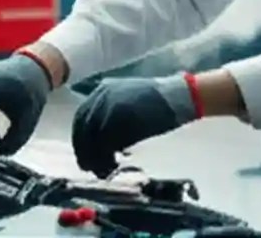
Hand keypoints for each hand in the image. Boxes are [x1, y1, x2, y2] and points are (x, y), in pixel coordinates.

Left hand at [70, 75, 197, 177]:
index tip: (86, 154)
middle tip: (90, 167)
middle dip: (84, 152)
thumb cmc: (158, 101)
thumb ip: (110, 115)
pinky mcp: (119, 121)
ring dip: (95, 158)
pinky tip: (113, 165)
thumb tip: (99, 141)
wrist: (178, 96)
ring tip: (104, 170)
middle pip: (82, 130)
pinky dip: (105, 159)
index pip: (81, 118)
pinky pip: (104, 145)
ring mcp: (109, 108)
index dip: (81, 140)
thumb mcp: (129, 101)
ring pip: (91, 140)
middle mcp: (101, 97)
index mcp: (102, 90)